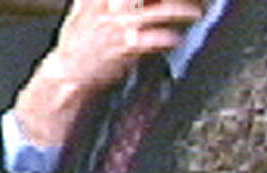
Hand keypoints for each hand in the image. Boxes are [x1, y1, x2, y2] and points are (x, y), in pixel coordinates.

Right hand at [15, 0, 203, 147]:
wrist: (69, 72)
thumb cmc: (82, 41)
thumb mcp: (85, 8)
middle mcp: (110, 5)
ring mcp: (119, 26)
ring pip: (158, 11)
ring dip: (181, 11)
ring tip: (197, 12)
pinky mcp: (126, 48)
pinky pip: (156, 40)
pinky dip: (171, 38)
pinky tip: (180, 38)